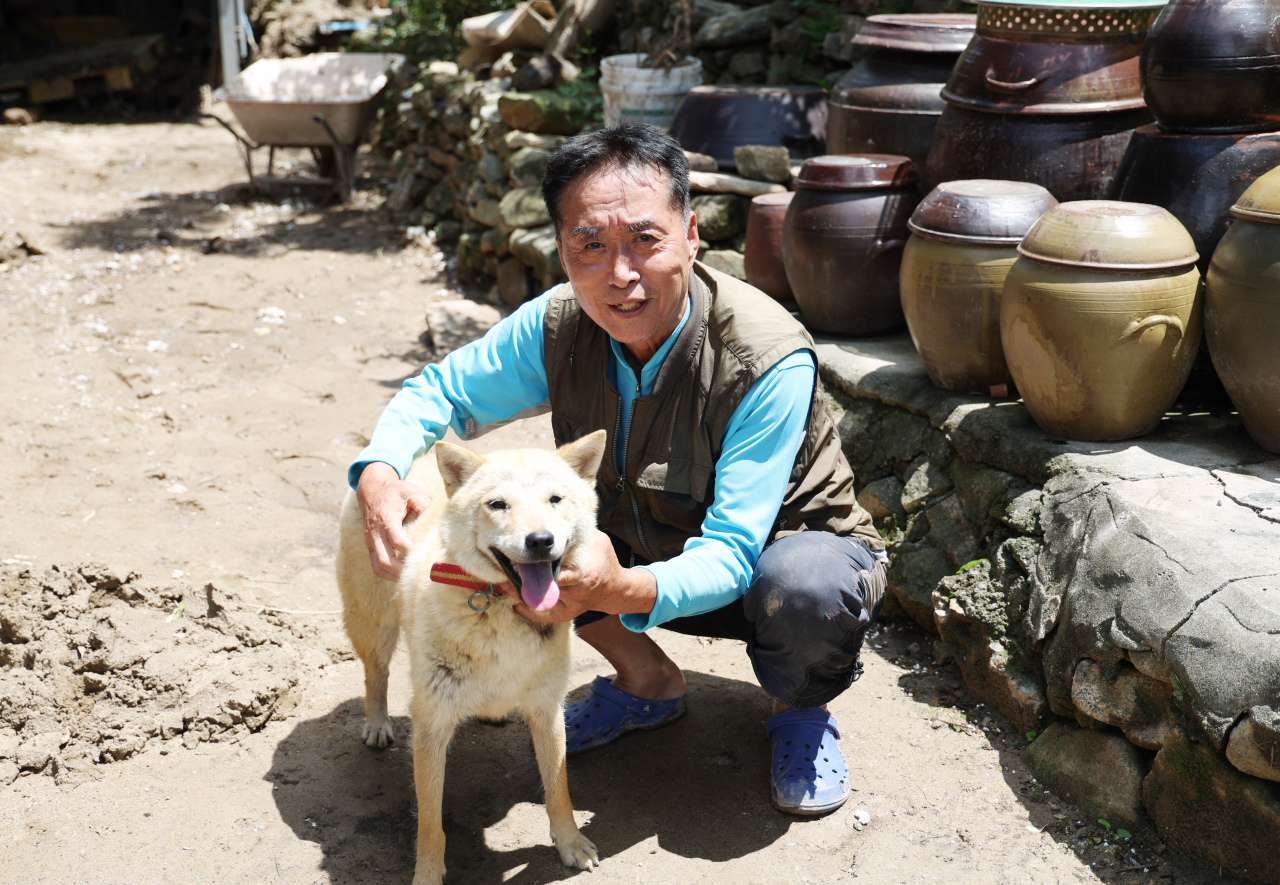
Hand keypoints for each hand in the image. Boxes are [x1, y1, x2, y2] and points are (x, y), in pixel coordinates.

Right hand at [356, 462, 431, 580]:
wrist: (371, 488)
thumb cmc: (394, 491)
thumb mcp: (411, 491)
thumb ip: (425, 504)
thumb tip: (437, 521)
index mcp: (386, 518)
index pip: (397, 541)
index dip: (411, 551)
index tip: (426, 556)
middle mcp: (375, 532)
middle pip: (385, 560)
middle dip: (402, 570)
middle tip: (420, 574)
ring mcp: (370, 540)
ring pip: (378, 566)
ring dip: (393, 575)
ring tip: (411, 579)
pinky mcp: (369, 544)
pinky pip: (374, 564)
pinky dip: (386, 573)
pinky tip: (400, 574)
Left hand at [511, 529, 656, 623]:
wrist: (614, 589)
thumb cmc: (604, 561)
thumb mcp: (598, 542)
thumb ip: (580, 532)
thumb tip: (564, 512)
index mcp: (583, 575)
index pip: (556, 574)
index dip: (537, 569)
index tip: (520, 560)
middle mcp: (575, 594)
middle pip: (543, 589)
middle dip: (523, 581)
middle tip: (503, 573)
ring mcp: (570, 606)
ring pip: (539, 603)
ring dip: (520, 594)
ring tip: (503, 584)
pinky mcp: (565, 614)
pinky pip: (542, 616)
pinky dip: (527, 610)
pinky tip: (515, 602)